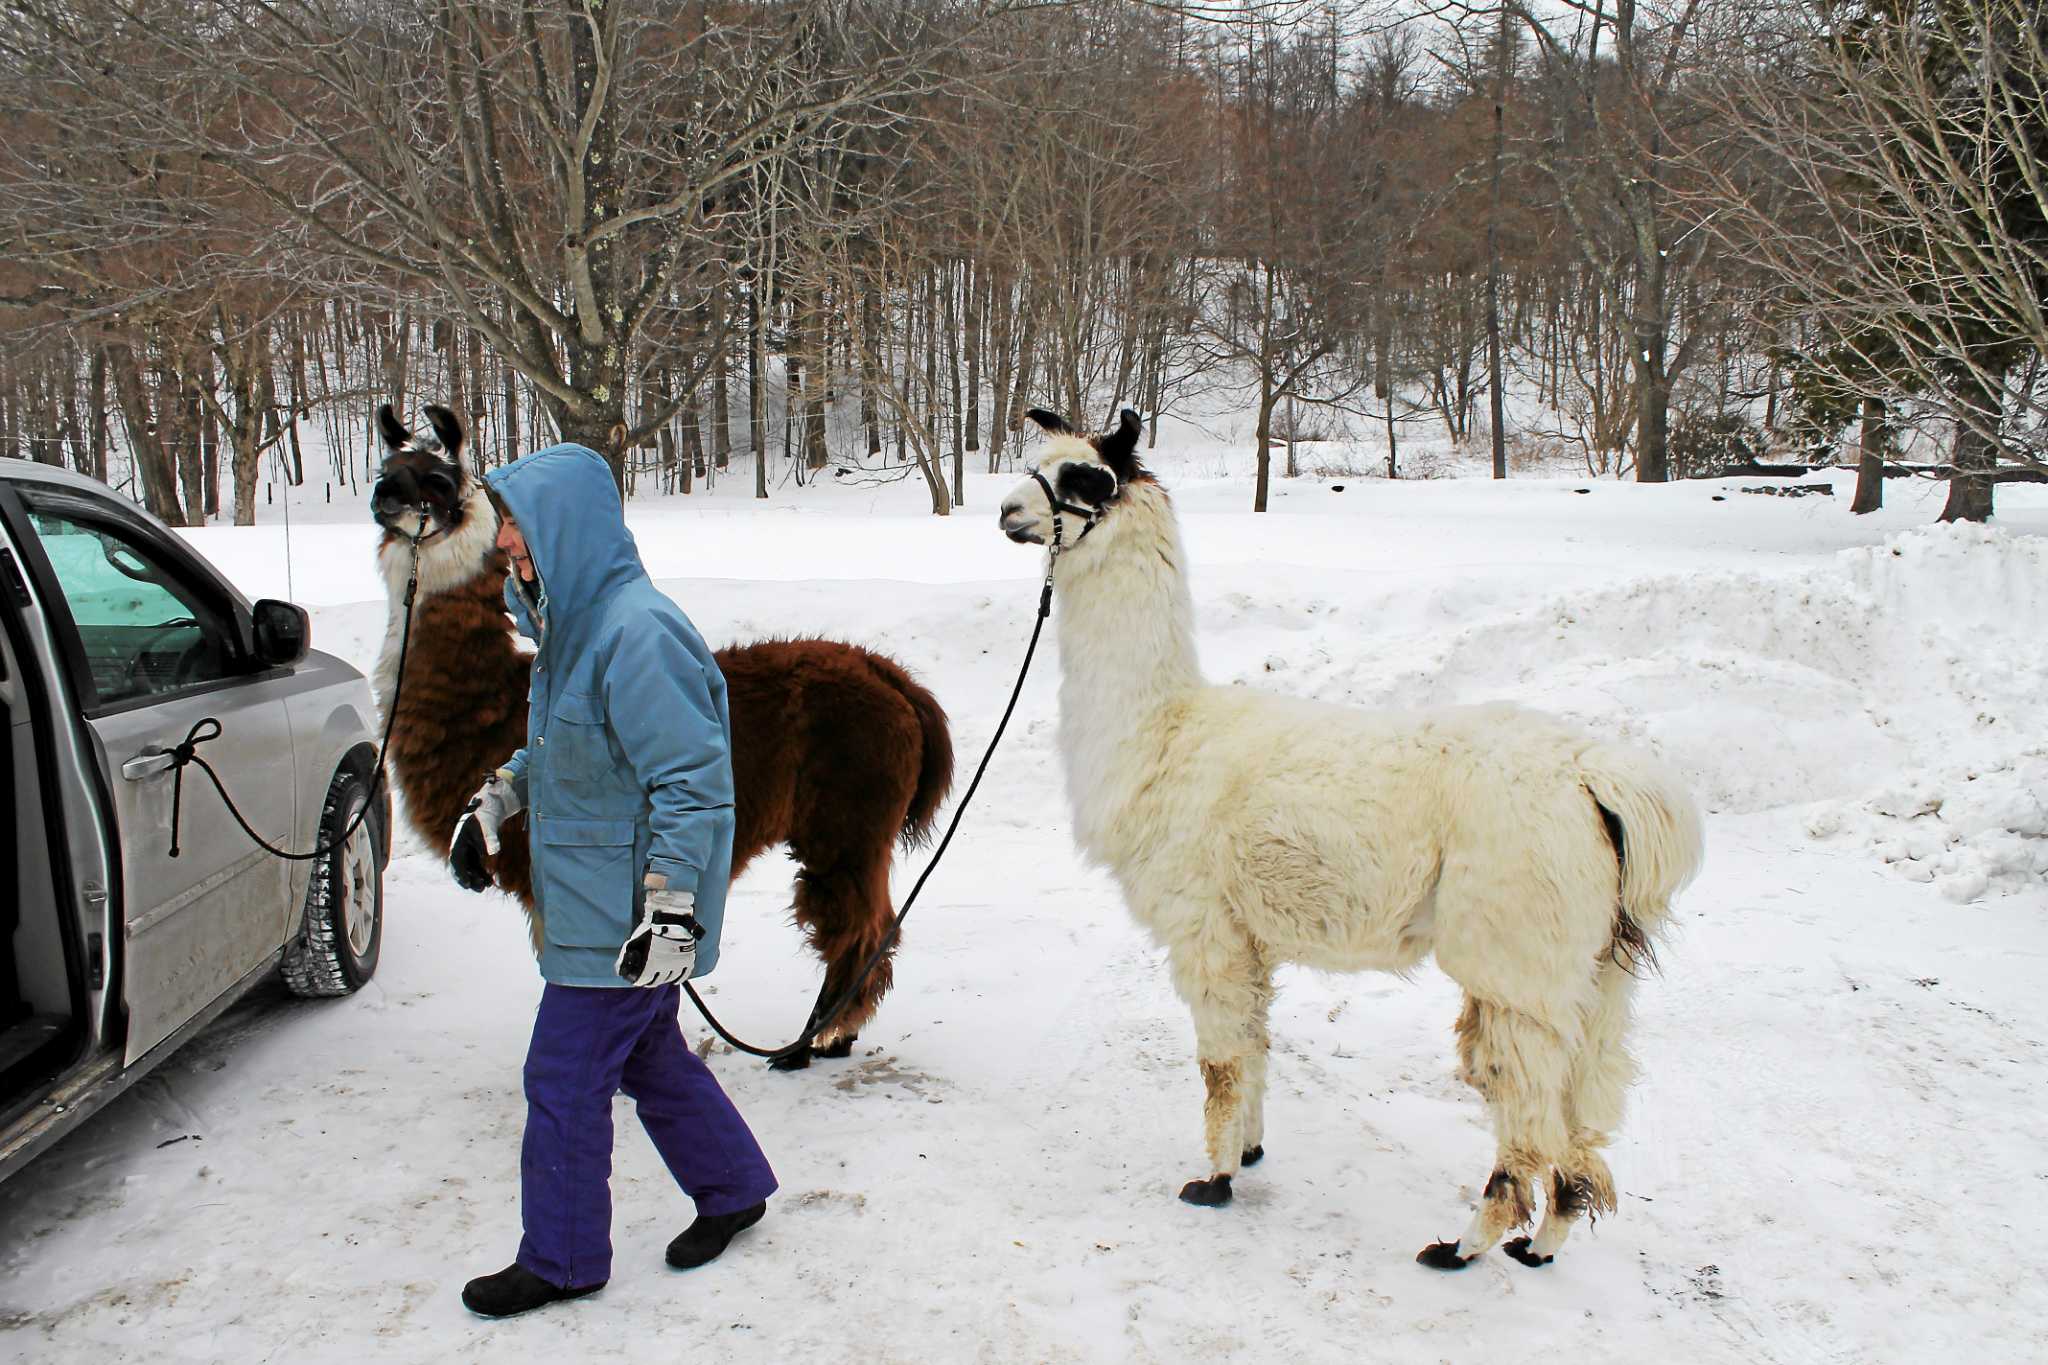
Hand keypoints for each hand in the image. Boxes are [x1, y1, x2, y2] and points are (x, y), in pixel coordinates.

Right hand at [449, 767, 521, 892]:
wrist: (491, 805)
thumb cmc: (486, 814)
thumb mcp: (488, 825)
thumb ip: (490, 839)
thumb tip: (494, 852)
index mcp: (458, 840)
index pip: (456, 861)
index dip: (461, 873)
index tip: (467, 884)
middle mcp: (460, 846)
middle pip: (461, 867)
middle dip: (468, 879)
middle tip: (478, 889)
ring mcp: (467, 848)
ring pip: (469, 868)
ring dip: (476, 878)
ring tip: (486, 887)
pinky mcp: (475, 849)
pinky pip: (476, 865)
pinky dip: (481, 873)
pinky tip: (489, 881)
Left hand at [616, 875, 703, 986]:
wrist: (671, 917)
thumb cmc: (650, 928)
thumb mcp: (634, 941)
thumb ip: (627, 955)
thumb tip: (620, 968)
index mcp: (650, 963)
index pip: (643, 980)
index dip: (638, 980)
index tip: (637, 978)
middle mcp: (665, 966)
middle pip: (656, 981)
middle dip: (650, 980)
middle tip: (648, 976)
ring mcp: (677, 964)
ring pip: (669, 979)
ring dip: (663, 978)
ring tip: (660, 974)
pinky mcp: (688, 960)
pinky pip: (683, 975)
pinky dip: (678, 979)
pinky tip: (674, 979)